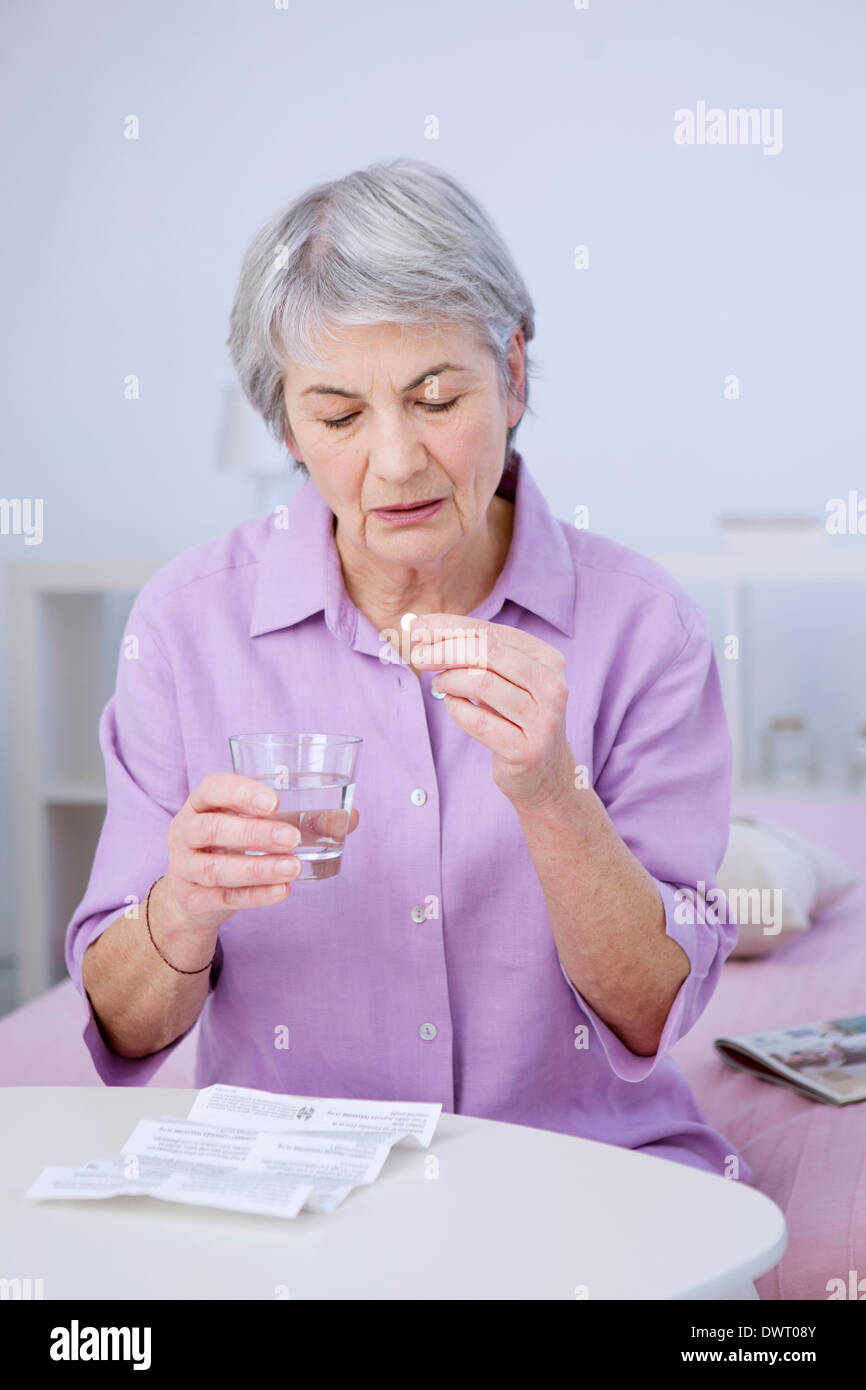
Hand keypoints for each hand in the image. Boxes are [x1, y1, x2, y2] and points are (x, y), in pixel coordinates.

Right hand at [164, 773, 359, 930]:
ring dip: (257, 868)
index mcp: (201, 802)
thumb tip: (352, 817)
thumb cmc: (235, 844)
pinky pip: (223, 897)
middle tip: (292, 838)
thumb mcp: (262, 825)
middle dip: (254, 833)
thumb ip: (303, 819)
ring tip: (294, 867)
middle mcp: (184, 830)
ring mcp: (184, 866)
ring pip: (215, 868)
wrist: (196, 892)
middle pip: (212, 829)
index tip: (275, 802)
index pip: (213, 788)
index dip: (242, 793)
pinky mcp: (193, 898)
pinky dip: (255, 895)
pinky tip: (283, 891)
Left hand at [410, 614, 573, 810]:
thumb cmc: (515, 715)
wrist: (544, 770)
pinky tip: (454, 706)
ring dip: (449, 680)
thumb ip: (474, 652)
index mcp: (549, 659)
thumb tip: (421, 628)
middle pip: (487, 653)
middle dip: (445, 650)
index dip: (450, 627)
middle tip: (419, 656)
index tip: (419, 628)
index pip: (492, 632)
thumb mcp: (504, 678)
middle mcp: (552, 686)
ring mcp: (543, 720)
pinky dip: (456, 709)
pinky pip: (478, 721)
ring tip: (439, 684)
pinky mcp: (526, 750)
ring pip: (482, 684)